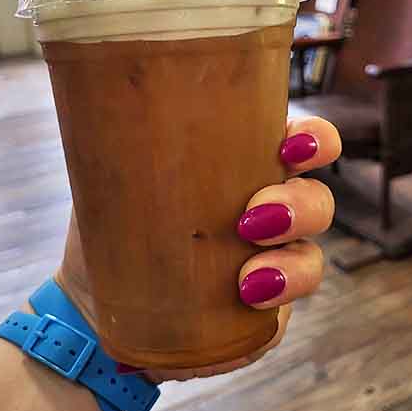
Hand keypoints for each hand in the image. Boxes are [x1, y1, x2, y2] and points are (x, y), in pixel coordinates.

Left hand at [56, 116, 339, 382]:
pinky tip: (248, 295)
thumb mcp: (111, 181)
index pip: (299, 141)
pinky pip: (292, 299)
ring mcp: (270, 259)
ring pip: (311, 252)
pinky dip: (280, 294)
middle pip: (315, 195)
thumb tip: (105, 103)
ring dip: (291, 260)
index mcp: (242, 164)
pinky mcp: (266, 307)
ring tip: (247, 277)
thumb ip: (124, 146)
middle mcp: (267, 204)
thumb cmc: (112, 227)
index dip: (313, 140)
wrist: (95, 307)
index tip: (290, 148)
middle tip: (251, 219)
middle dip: (299, 205)